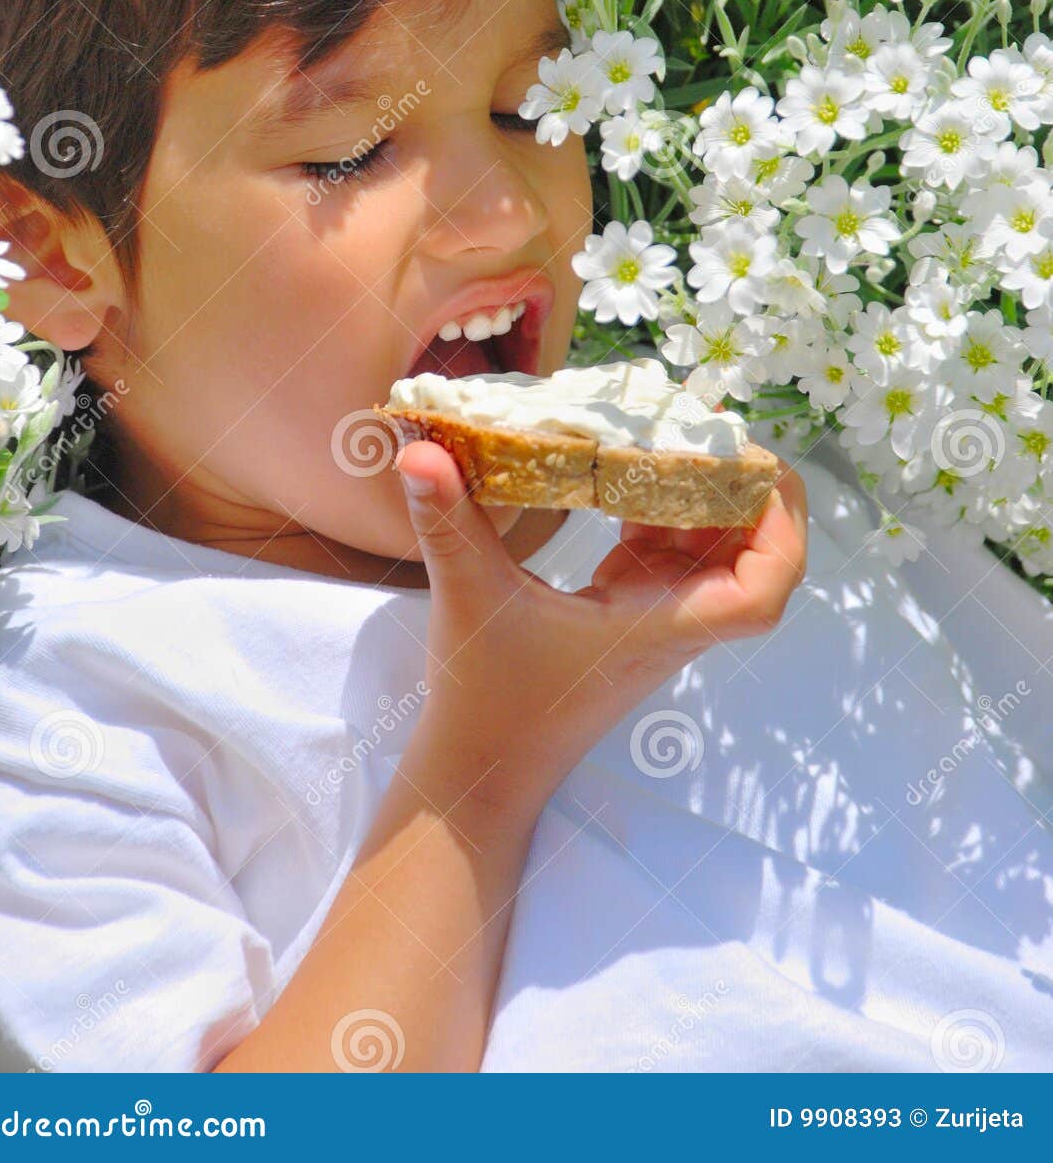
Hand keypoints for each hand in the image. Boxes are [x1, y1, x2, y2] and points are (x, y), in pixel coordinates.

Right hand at [394, 439, 807, 810]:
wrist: (482, 770)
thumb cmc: (486, 701)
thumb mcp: (468, 601)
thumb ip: (447, 523)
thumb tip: (417, 448)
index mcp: (656, 627)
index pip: (761, 596)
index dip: (781, 533)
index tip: (759, 472)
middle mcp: (670, 620)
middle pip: (750, 558)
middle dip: (748, 492)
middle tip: (716, 427)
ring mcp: (652, 616)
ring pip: (712, 550)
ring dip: (706, 494)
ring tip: (680, 431)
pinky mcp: (627, 612)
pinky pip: (668, 552)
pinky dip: (664, 508)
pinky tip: (632, 469)